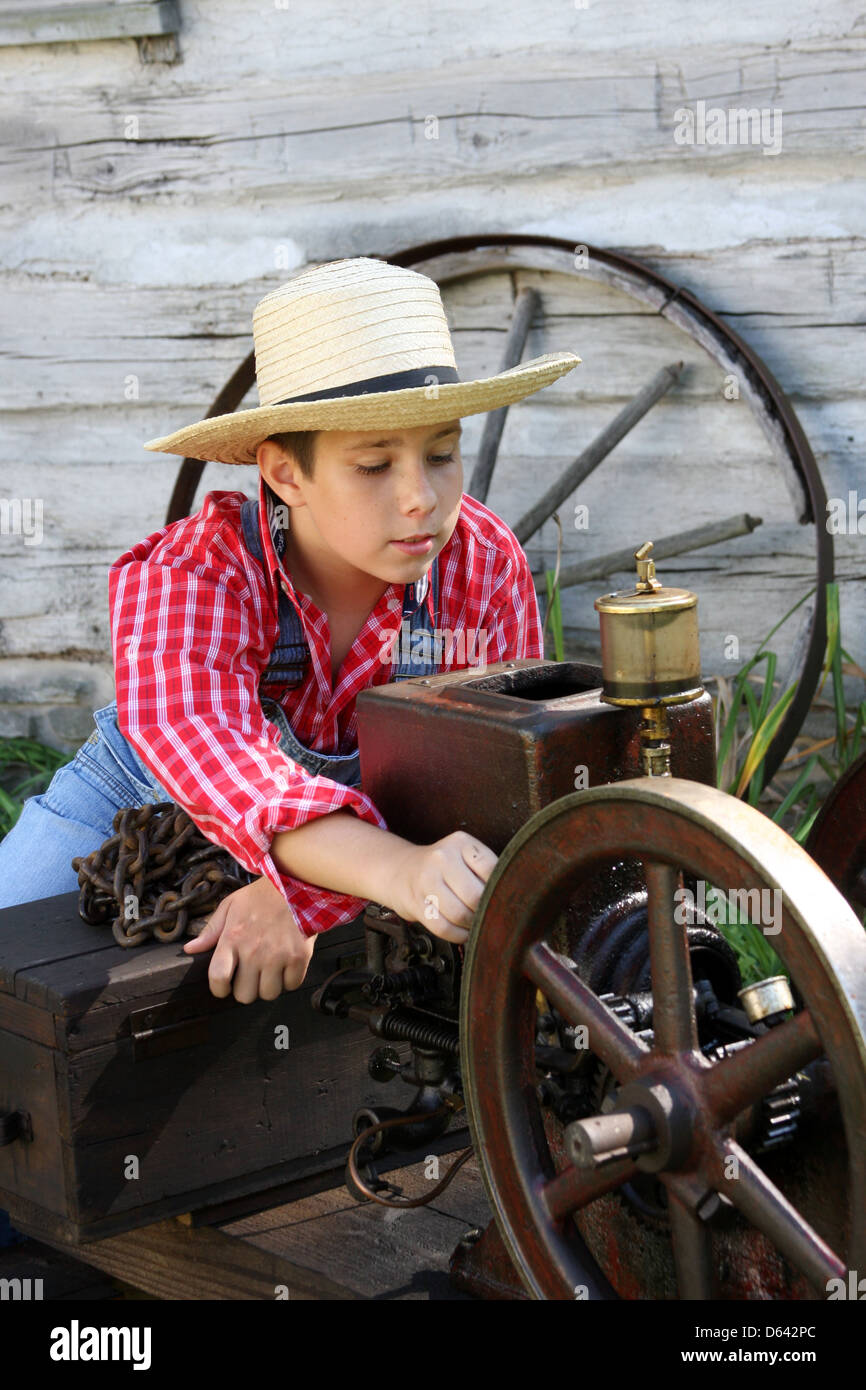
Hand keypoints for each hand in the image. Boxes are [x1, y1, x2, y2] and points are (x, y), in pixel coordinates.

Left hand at [183, 874, 314, 1001]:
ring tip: (271, 969)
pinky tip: (288, 964)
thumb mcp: (230, 906)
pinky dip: (290, 979)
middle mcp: (253, 951)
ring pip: (268, 994)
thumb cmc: (261, 896)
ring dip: (269, 985)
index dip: (219, 989)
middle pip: (244, 995)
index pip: (218, 978)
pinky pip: (292, 985)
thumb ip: (210, 930)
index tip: (224, 987)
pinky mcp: (299, 957)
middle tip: (252, 974)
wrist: (297, 886)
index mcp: (233, 939)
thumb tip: (190, 949)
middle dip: (247, 988)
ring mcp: (277, 956)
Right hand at [389, 831, 497, 943]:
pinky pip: (443, 927)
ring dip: (472, 925)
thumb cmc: (444, 867)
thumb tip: (512, 896)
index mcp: (460, 842)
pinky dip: (458, 935)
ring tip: (476, 924)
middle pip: (475, 895)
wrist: (402, 871)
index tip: (503, 898)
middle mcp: (441, 858)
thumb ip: (486, 870)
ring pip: (459, 914)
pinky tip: (463, 931)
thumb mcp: (464, 855)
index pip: (491, 869)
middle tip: (490, 916)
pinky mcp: (416, 903)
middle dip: (486, 911)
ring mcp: (426, 880)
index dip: (500, 889)